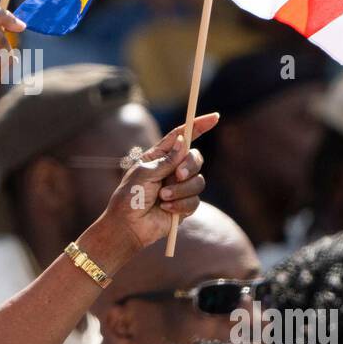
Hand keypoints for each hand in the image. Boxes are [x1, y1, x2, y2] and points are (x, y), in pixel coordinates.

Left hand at [95, 114, 216, 252]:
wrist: (128, 226)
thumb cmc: (130, 197)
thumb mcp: (144, 173)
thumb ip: (166, 159)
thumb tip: (183, 142)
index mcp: (160, 156)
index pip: (182, 136)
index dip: (198, 126)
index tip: (214, 117)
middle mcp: (172, 169)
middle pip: (195, 158)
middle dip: (190, 166)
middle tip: (178, 175)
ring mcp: (180, 187)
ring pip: (198, 181)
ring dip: (180, 190)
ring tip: (162, 198)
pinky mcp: (184, 205)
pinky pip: (195, 201)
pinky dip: (180, 205)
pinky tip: (165, 209)